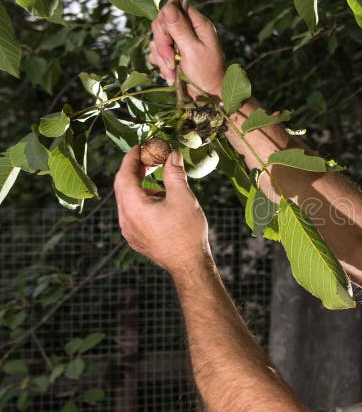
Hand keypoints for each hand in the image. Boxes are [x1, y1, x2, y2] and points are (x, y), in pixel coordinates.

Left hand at [114, 147, 211, 274]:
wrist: (189, 265)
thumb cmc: (187, 232)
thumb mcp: (183, 198)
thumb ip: (174, 173)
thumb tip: (172, 154)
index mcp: (133, 207)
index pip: (124, 175)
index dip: (131, 158)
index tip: (140, 147)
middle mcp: (125, 219)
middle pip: (123, 187)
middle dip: (135, 170)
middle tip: (151, 158)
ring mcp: (129, 231)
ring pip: (128, 201)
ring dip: (140, 186)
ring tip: (161, 181)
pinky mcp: (135, 239)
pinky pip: (132, 214)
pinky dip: (142, 201)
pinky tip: (160, 201)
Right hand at [149, 0, 225, 99]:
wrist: (209, 96)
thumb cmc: (206, 74)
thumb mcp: (192, 50)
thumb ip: (180, 28)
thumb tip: (168, 7)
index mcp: (198, 25)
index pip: (175, 5)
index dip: (166, 18)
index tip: (167, 35)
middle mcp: (189, 30)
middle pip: (162, 23)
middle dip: (163, 44)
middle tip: (171, 61)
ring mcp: (180, 42)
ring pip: (157, 40)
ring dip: (162, 59)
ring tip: (174, 74)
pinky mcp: (173, 54)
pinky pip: (157, 53)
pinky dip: (162, 66)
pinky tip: (172, 77)